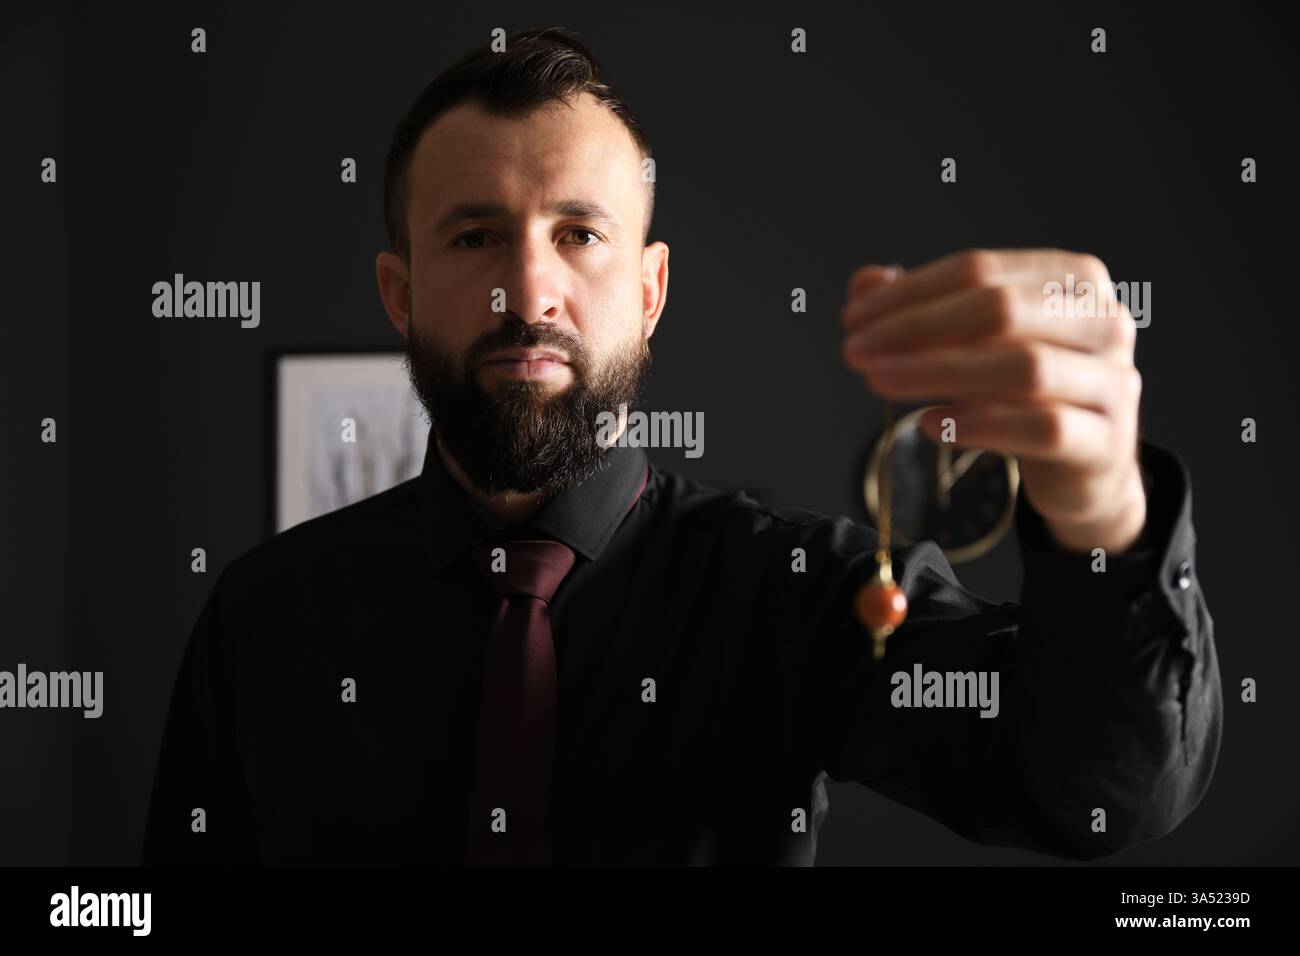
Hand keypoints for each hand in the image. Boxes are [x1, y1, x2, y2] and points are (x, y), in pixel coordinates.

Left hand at [840, 250, 1146, 553]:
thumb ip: (922, 309)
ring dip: (937, 372)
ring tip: (880, 381)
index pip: (980, 269)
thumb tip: (865, 283)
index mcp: (1071, 279)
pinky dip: (978, 424)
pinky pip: (1041, 427)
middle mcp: (1104, 320)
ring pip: (1023, 367)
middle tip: (856, 351)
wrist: (1087, 467)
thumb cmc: (1025, 395)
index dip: (909, 292)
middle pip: (1001, 309)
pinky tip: (928, 423)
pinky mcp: (1105, 443)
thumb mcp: (973, 346)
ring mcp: (1112, 382)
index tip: (853, 319)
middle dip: (916, 328)